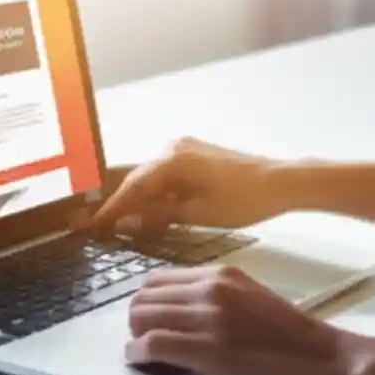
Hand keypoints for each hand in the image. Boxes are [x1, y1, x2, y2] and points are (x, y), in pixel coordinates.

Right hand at [88, 138, 289, 233]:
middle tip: (98, 225)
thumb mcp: (198, 214)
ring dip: (139, 199)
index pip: (133, 186)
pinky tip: (150, 211)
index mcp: (172, 159)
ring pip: (153, 177)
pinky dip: (158, 192)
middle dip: (120, 202)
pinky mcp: (197, 156)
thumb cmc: (242, 200)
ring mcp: (186, 149)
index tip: (92, 226)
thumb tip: (124, 222)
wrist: (281, 182)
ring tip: (118, 222)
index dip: (112, 208)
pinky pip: (168, 174)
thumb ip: (159, 215)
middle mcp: (174, 148)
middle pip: (139, 178)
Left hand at [126, 265, 362, 374]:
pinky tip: (144, 363)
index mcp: (221, 274)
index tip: (151, 322)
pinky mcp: (208, 350)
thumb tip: (179, 311)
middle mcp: (211, 288)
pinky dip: (139, 355)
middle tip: (146, 341)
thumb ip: (216, 298)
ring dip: (135, 338)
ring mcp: (209, 318)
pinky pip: (151, 345)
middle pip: (142, 297)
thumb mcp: (250, 300)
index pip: (156, 279)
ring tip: (148, 354)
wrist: (326, 361)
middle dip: (136, 321)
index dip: (147, 303)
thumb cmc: (292, 338)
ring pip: (140, 318)